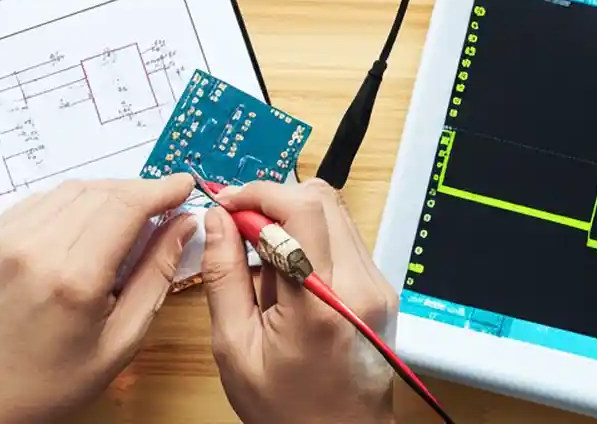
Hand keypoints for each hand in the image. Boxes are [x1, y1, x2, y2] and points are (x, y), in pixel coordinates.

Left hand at [0, 175, 197, 423]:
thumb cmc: (48, 385)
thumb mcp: (118, 343)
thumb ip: (155, 277)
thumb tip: (183, 226)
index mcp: (73, 279)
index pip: (127, 206)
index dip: (161, 189)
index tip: (183, 184)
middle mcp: (35, 249)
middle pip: (100, 192)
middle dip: (137, 192)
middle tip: (160, 207)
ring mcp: (4, 239)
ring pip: (69, 190)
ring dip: (104, 195)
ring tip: (123, 219)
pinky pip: (38, 202)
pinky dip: (68, 205)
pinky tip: (81, 228)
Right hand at [202, 179, 398, 423]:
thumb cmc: (287, 409)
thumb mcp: (235, 347)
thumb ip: (224, 275)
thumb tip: (216, 220)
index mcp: (320, 302)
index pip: (301, 209)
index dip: (259, 194)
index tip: (227, 204)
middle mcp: (359, 285)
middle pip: (322, 199)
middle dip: (273, 200)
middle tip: (239, 225)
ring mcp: (376, 286)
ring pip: (334, 213)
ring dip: (292, 218)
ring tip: (261, 257)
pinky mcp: (380, 289)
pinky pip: (343, 238)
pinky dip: (310, 238)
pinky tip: (287, 273)